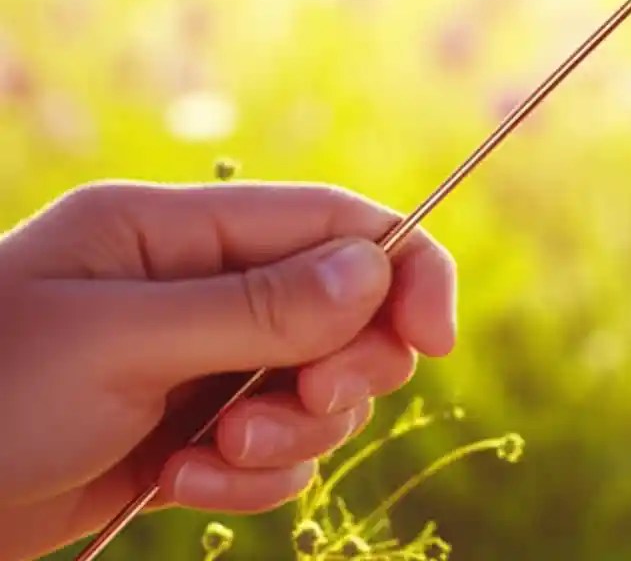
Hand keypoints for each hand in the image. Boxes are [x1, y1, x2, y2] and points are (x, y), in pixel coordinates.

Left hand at [0, 182, 455, 559]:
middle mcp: (200, 287)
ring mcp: (201, 362)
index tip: (435, 341)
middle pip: (344, 311)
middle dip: (341, 369)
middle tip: (306, 405)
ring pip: (316, 390)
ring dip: (287, 436)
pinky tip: (180, 485)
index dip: (402, 268)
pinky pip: (275, 450)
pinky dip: (251, 477)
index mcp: (177, 230)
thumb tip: (374, 269)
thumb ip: (253, 305)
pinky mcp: (195, 430)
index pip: (331, 222)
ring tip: (210, 457)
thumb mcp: (117, 342)